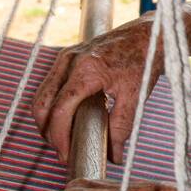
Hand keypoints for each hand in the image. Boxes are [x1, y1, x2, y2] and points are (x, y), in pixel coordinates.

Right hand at [32, 18, 161, 165]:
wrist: (149, 34)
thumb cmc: (144, 60)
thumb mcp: (136, 96)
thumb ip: (122, 127)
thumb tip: (113, 156)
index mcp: (87, 70)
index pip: (60, 109)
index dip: (60, 137)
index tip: (67, 156)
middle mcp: (70, 61)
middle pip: (42, 104)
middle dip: (48, 132)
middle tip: (64, 153)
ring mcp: (65, 57)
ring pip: (42, 96)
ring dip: (47, 121)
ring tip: (64, 141)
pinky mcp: (67, 58)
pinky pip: (50, 87)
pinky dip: (53, 107)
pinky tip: (67, 122)